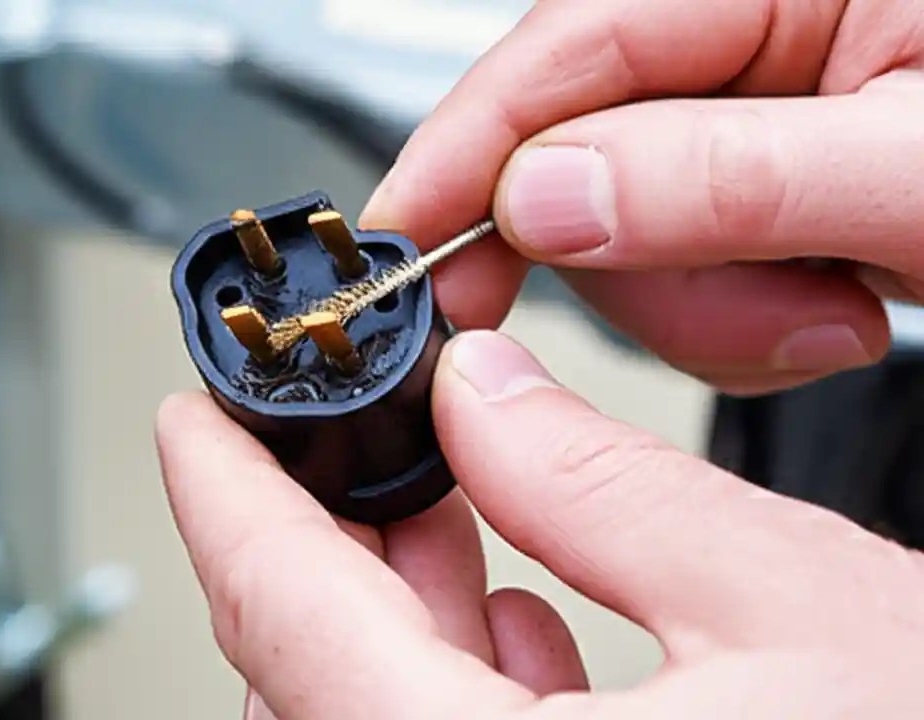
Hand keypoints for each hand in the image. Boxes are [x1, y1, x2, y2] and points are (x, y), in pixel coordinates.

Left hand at [156, 331, 923, 718]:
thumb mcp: (794, 611)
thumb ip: (604, 488)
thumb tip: (485, 396)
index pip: (279, 610)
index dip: (222, 489)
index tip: (193, 422)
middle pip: (306, 675)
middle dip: (318, 542)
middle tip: (339, 444)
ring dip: (390, 614)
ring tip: (437, 507)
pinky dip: (456, 695)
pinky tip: (517, 633)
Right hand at [361, 0, 923, 394]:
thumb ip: (728, 174)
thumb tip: (549, 200)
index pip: (559, 53)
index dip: (464, 153)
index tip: (404, 246)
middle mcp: (753, 32)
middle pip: (581, 158)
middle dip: (646, 267)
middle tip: (756, 308)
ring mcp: (757, 118)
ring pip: (632, 235)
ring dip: (718, 307)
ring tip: (840, 306)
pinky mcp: (769, 187)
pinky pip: (695, 271)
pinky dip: (751, 320)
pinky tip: (842, 302)